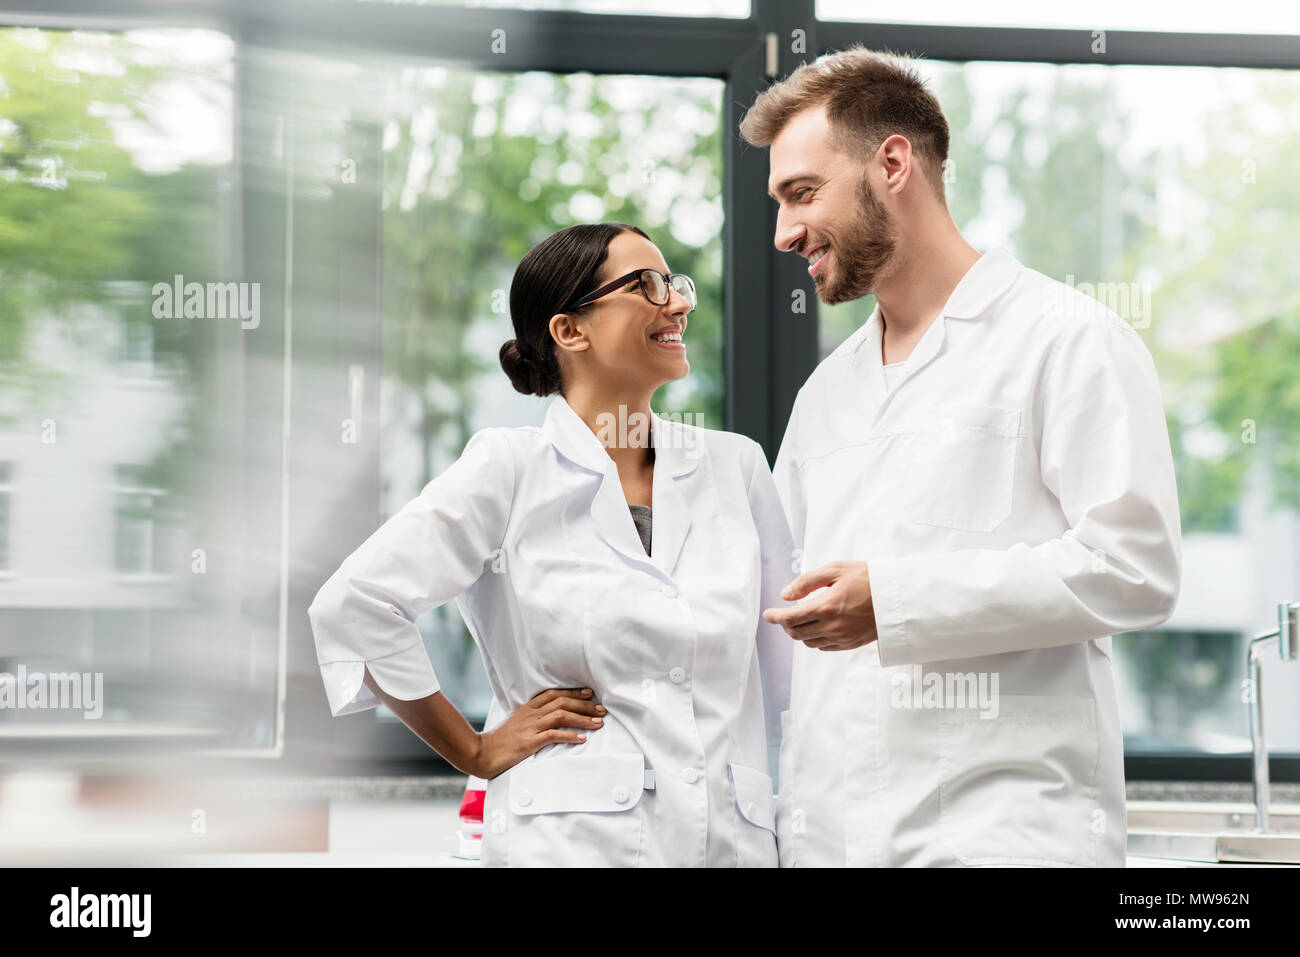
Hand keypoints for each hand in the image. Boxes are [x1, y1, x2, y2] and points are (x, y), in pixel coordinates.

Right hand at [472, 687, 605, 778]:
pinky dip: (569, 736)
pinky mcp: (529, 742)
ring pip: (561, 716)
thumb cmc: (500, 741)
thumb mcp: (516, 723)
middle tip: (601, 709)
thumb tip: (550, 719)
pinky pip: (553, 735)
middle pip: (562, 702)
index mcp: (528, 708)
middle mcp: (531, 714)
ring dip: (582, 718)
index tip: (589, 694)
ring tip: (598, 723)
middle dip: (584, 704)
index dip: (573, 692)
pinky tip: (582, 739)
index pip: (554, 694)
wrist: (482, 753)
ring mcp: (530, 727)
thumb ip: (532, 718)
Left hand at [762, 561, 877, 651]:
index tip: (768, 615)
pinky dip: (815, 639)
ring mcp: (842, 638)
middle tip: (783, 616)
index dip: (775, 617)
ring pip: (809, 642)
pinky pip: (824, 647)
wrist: (898, 596)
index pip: (790, 618)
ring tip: (800, 620)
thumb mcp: (836, 570)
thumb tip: (785, 595)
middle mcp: (832, 626)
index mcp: (826, 606)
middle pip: (797, 633)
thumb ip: (807, 582)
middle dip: (786, 625)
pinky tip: (817, 628)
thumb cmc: (869, 578)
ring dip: (800, 633)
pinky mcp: (851, 644)